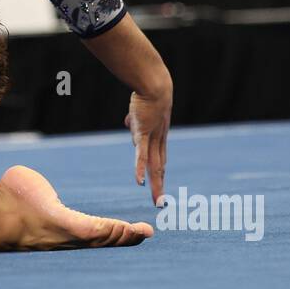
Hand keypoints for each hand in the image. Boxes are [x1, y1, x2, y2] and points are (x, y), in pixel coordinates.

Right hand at [125, 86, 170, 203]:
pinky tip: (140, 183)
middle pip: (159, 168)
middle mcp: (158, 141)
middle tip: (160, 204)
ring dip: (155, 185)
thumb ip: (134, 118)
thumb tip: (129, 121)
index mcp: (158, 136)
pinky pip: (141, 156)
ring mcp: (152, 139)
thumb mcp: (140, 110)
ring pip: (153, 166)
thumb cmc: (147, 92)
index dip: (159, 174)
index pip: (159, 159)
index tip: (158, 186)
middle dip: (159, 186)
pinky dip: (140, 170)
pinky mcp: (143, 134)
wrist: (155, 84)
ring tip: (157, 201)